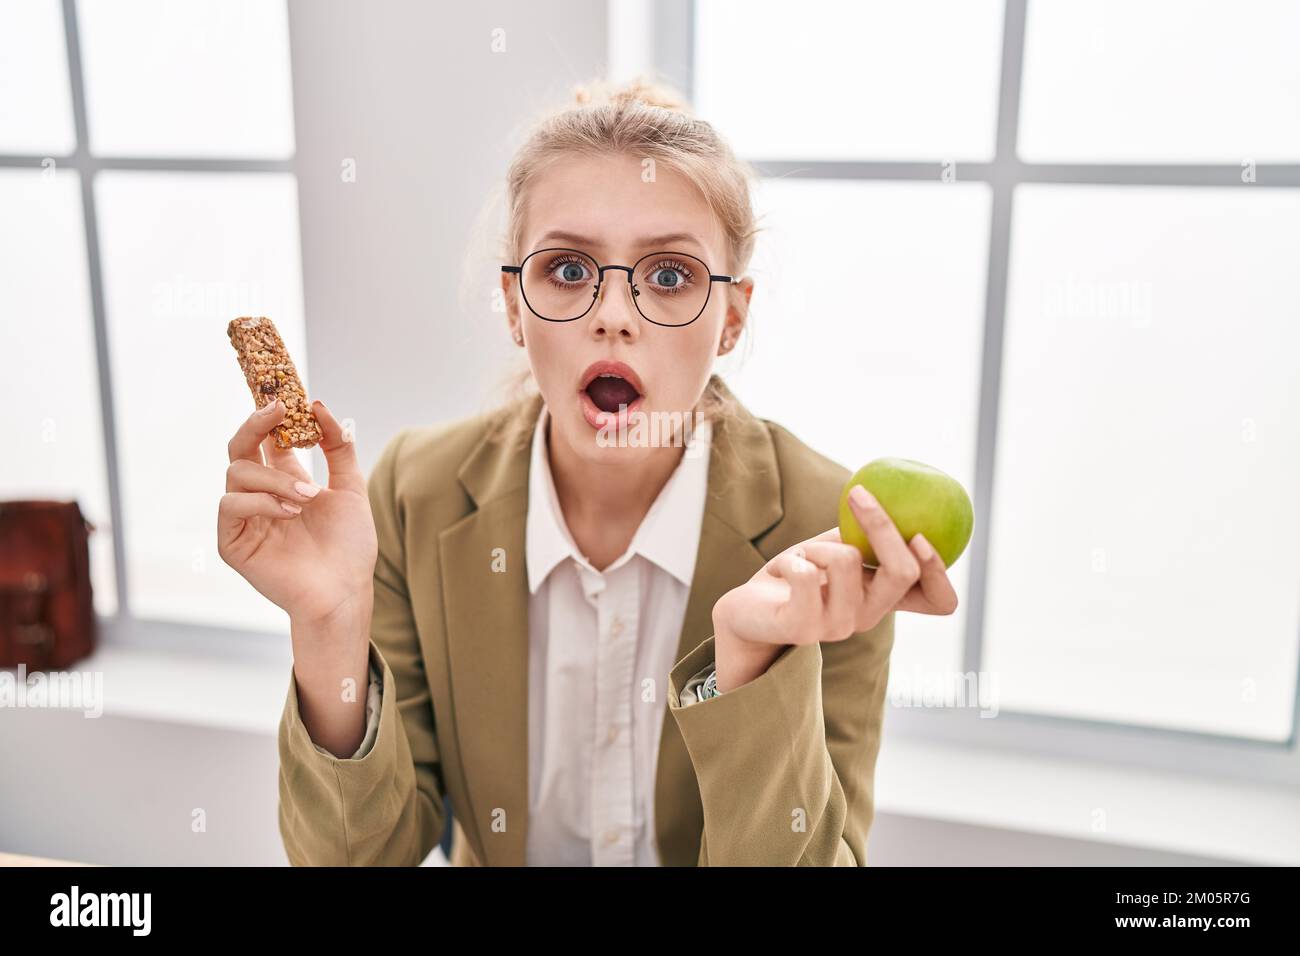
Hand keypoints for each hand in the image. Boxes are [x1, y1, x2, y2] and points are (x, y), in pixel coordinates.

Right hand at [217, 399, 377, 624]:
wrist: (345, 590)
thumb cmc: (349, 547)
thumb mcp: (351, 488)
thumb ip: (339, 448)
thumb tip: (319, 405)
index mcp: (285, 480)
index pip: (267, 438)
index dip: (270, 415)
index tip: (284, 397)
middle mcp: (260, 495)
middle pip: (239, 446)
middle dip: (256, 424)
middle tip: (277, 412)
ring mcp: (244, 518)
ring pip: (237, 473)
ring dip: (275, 478)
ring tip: (307, 496)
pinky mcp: (233, 543)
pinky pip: (230, 506)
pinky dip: (261, 502)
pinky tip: (290, 513)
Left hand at [710, 484, 957, 690]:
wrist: (746, 614)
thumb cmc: (795, 575)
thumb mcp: (833, 551)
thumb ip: (862, 535)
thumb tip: (890, 492)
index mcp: (882, 599)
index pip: (939, 601)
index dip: (940, 571)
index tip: (921, 536)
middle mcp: (868, 617)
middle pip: (903, 572)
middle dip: (883, 525)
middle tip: (859, 493)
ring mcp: (838, 627)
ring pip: (848, 560)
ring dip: (817, 545)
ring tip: (802, 558)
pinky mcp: (803, 627)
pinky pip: (806, 572)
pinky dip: (790, 559)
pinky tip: (780, 571)